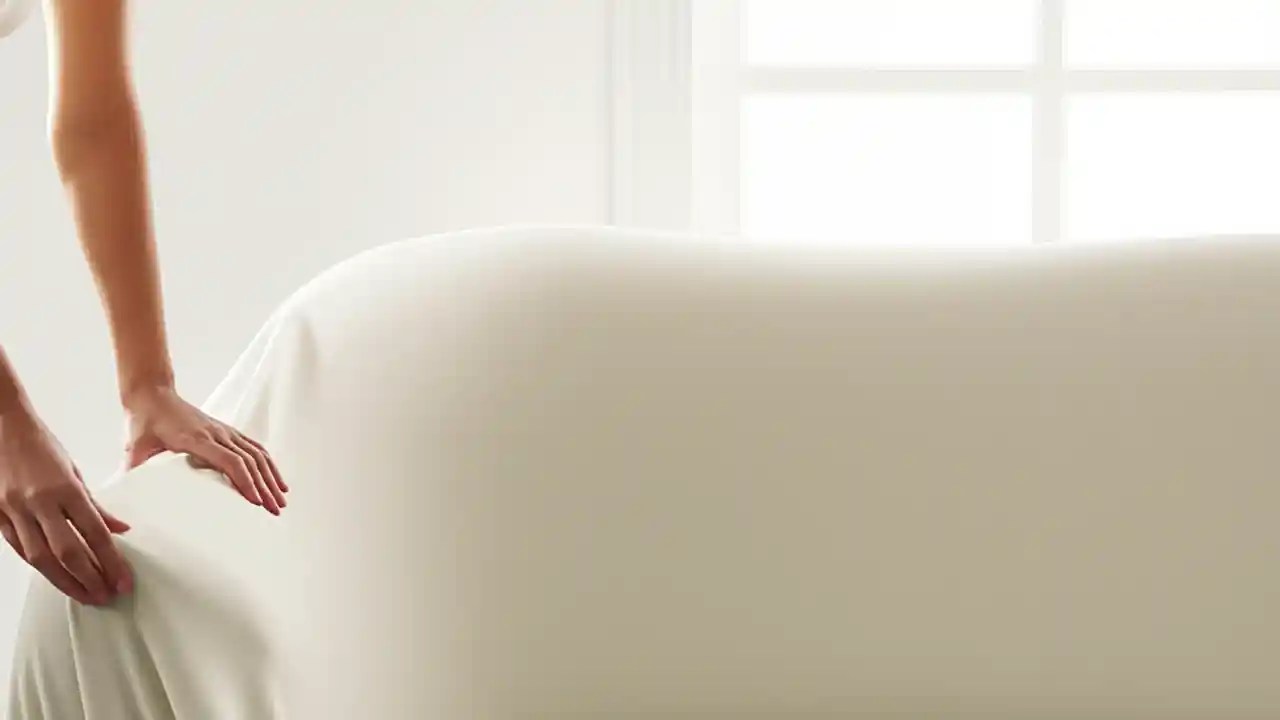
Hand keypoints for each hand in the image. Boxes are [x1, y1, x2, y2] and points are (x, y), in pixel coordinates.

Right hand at [0, 409, 132, 605]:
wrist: (2, 427)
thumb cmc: (41, 445)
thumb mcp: (74, 471)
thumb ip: (95, 505)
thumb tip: (120, 529)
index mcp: (65, 489)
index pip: (95, 533)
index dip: (111, 561)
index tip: (124, 579)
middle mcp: (39, 502)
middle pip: (68, 552)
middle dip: (90, 578)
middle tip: (108, 595)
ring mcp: (15, 510)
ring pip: (41, 558)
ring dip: (65, 581)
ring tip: (85, 595)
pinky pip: (20, 549)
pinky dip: (39, 566)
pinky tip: (55, 577)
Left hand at [123, 385, 287, 514]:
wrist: (152, 394)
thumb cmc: (143, 421)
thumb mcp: (134, 449)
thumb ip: (133, 473)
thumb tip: (125, 502)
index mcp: (196, 439)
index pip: (229, 461)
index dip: (245, 481)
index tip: (256, 502)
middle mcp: (216, 433)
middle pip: (250, 461)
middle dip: (265, 486)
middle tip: (275, 510)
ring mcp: (224, 431)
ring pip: (257, 454)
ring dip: (272, 476)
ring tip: (282, 498)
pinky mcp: (227, 430)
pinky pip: (254, 447)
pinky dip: (268, 463)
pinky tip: (275, 478)